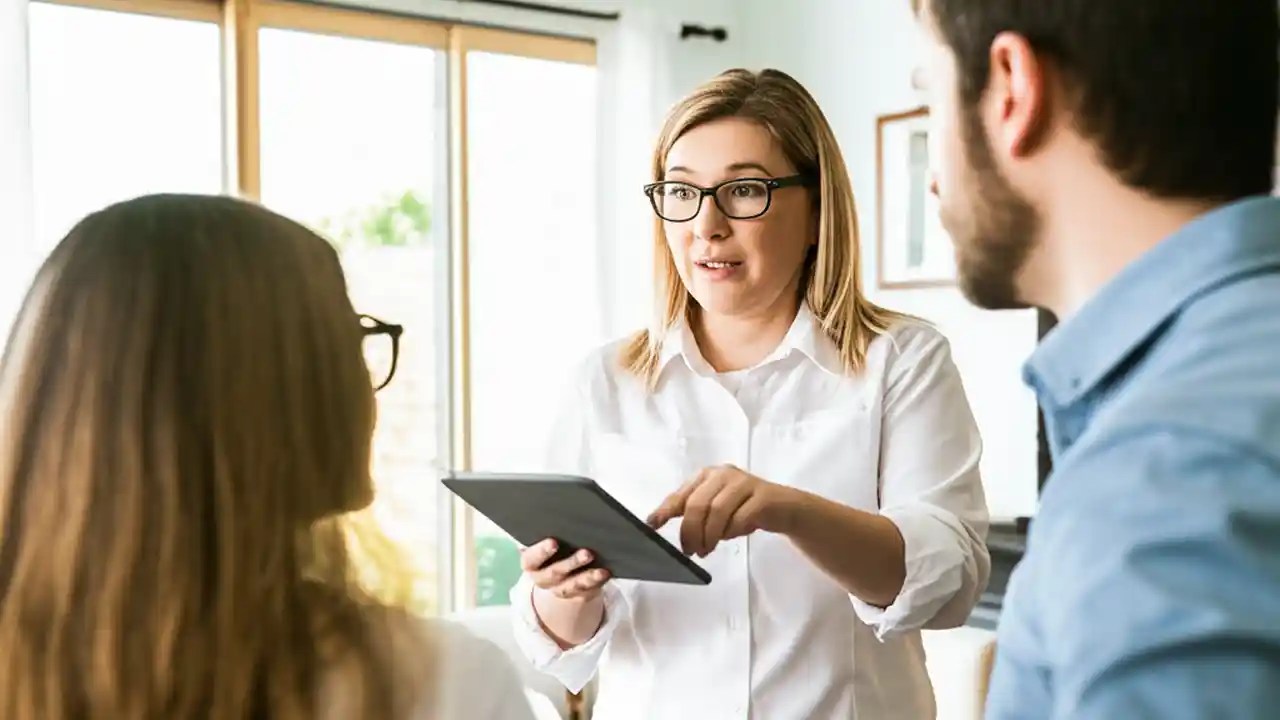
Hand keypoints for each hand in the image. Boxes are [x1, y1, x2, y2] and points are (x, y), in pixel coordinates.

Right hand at [520, 538, 610, 601]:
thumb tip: (562, 512)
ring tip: (600, 569)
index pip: (531, 559)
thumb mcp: (544, 540)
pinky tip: (605, 573)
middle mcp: (543, 579)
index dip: (541, 552)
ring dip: (587, 577)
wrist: (558, 573)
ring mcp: (560, 589)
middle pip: (555, 573)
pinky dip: (597, 582)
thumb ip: (548, 531)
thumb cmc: (550, 549)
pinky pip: (587, 590)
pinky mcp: (578, 594)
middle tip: (586, 553)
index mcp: (531, 563)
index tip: (553, 542)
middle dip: (571, 564)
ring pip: (573, 585)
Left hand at [647, 465, 794, 556]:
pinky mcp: (762, 497)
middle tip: (690, 550)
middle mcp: (724, 474)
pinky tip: (731, 536)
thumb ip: (691, 512)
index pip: (681, 494)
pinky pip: (740, 518)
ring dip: (709, 535)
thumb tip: (657, 522)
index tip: (652, 526)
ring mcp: (744, 483)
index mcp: (708, 475)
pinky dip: (732, 532)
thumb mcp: (715, 509)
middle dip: (690, 531)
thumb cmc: (744, 509)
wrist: (785, 508)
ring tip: (706, 550)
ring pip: (717, 511)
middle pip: (697, 504)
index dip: (665, 510)